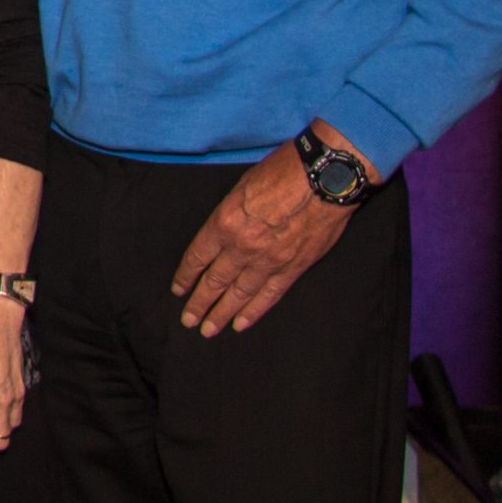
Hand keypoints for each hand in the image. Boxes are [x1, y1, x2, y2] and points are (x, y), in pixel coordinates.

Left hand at [170, 125, 362, 336]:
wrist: (323, 179)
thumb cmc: (280, 172)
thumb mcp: (240, 188)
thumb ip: (228, 215)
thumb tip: (222, 233)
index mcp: (224, 223)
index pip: (197, 256)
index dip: (186, 276)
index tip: (179, 289)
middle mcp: (242, 247)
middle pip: (214, 281)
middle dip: (199, 303)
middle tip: (188, 320)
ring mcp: (268, 261)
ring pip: (239, 294)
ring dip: (221, 314)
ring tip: (207, 330)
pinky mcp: (293, 268)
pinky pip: (269, 295)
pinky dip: (254, 312)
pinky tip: (241, 324)